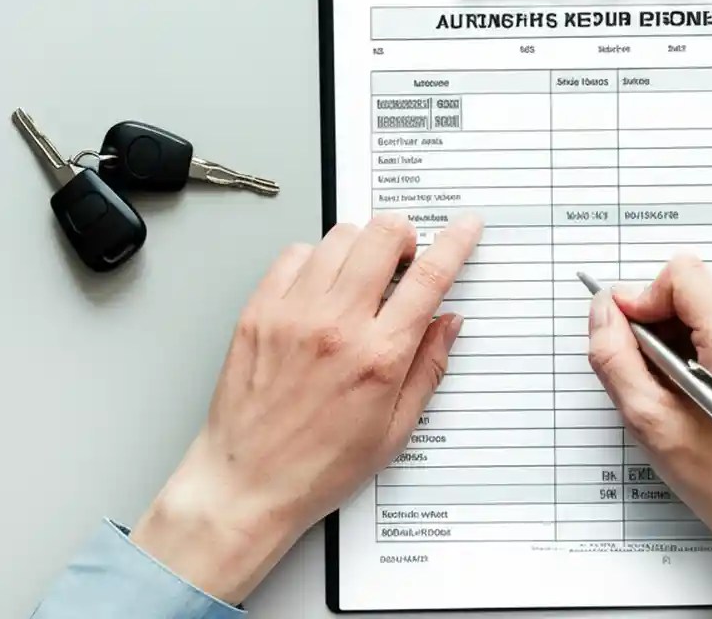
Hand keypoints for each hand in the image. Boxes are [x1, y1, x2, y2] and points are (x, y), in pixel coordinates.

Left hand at [130, 213, 482, 603]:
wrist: (246, 484)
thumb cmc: (318, 467)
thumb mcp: (395, 430)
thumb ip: (428, 368)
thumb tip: (449, 323)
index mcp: (379, 357)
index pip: (429, 278)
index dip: (455, 243)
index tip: (465, 227)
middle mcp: (337, 326)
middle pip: (383, 236)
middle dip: (404, 236)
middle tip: (404, 259)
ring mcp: (293, 314)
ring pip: (340, 237)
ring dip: (362, 246)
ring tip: (361, 277)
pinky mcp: (258, 312)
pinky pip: (294, 255)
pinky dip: (316, 259)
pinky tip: (321, 288)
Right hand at [588, 255, 711, 595]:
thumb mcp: (648, 419)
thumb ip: (614, 356)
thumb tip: (603, 310)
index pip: (681, 274)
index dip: (643, 297)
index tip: (628, 331)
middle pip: (688, 288)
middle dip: (656, 323)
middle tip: (648, 373)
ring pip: (697, 305)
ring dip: (671, 338)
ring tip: (671, 388)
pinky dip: (690, 346)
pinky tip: (688, 387)